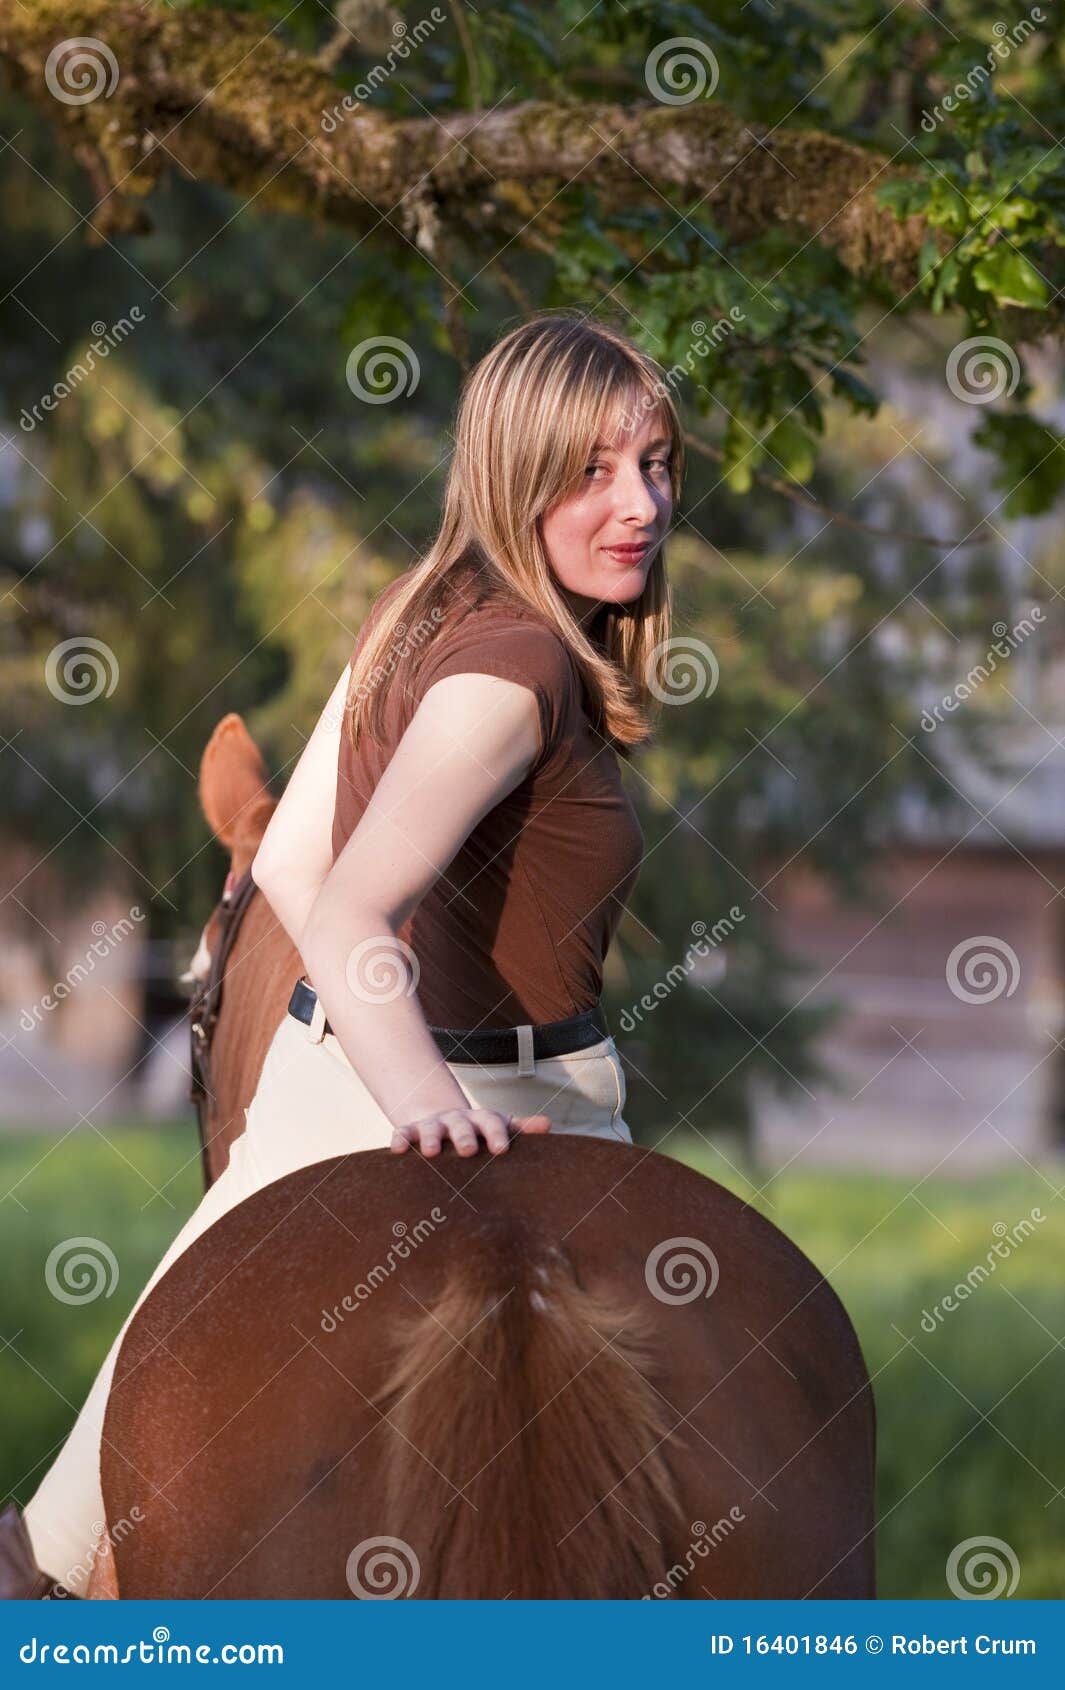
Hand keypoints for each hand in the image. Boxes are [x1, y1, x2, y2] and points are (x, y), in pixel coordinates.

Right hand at [389, 1108, 552, 1157]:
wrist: (441, 1118)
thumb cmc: (476, 1131)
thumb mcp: (498, 1127)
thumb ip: (521, 1127)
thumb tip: (548, 1125)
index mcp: (481, 1120)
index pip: (492, 1123)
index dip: (497, 1135)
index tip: (501, 1150)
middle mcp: (457, 1120)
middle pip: (461, 1125)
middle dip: (464, 1137)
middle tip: (468, 1151)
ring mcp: (433, 1124)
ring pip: (431, 1128)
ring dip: (431, 1138)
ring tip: (430, 1152)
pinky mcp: (411, 1130)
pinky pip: (403, 1132)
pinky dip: (400, 1139)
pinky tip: (397, 1150)